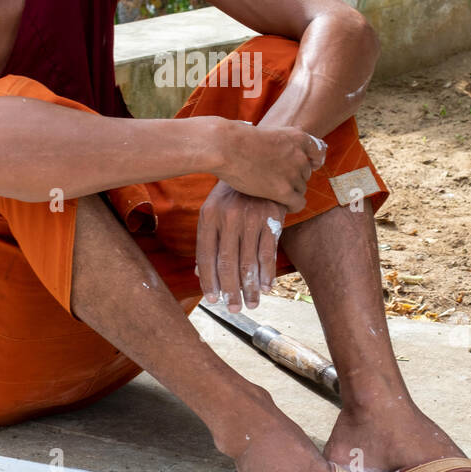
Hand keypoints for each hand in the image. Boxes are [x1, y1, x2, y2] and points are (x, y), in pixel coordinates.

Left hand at [196, 180, 288, 311]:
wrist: (257, 162)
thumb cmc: (232, 193)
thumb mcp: (213, 210)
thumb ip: (207, 241)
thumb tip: (199, 274)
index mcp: (208, 215)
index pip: (205, 255)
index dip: (208, 280)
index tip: (212, 300)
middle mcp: (228, 218)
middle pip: (227, 263)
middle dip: (230, 291)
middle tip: (234, 309)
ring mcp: (250, 219)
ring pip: (249, 262)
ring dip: (251, 288)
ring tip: (251, 304)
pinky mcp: (271, 219)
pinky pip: (268, 253)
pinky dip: (267, 274)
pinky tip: (267, 287)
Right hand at [211, 119, 326, 213]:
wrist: (226, 147)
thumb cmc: (238, 138)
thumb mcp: (267, 131)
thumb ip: (280, 140)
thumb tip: (284, 143)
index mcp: (297, 137)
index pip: (318, 153)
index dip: (313, 161)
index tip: (307, 166)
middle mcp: (300, 156)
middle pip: (305, 174)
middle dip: (293, 177)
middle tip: (276, 180)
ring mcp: (293, 174)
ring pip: (301, 189)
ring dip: (290, 191)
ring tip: (272, 192)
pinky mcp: (283, 191)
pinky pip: (298, 203)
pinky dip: (292, 206)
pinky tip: (281, 205)